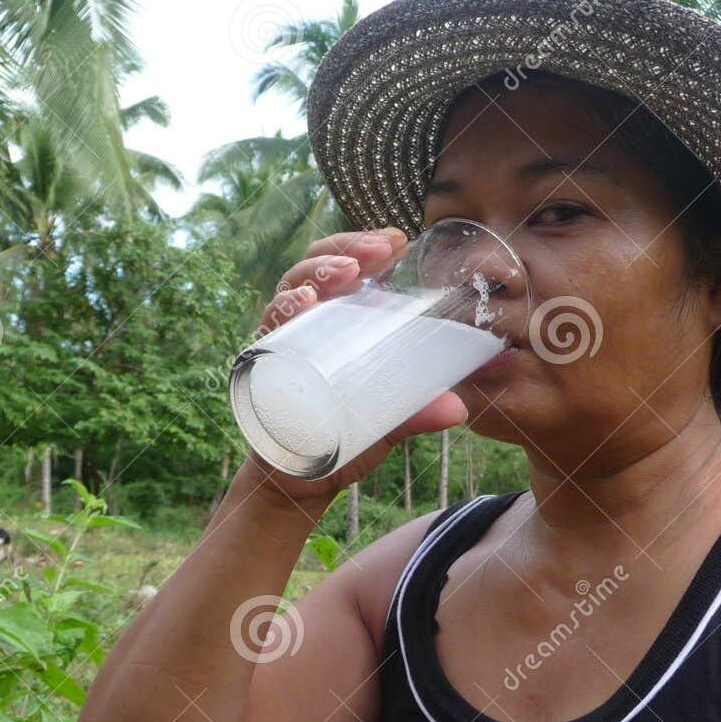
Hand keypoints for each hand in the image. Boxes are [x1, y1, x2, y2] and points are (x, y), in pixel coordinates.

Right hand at [238, 227, 469, 507]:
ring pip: (291, 288)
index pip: (347, 268)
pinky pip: (265, 330)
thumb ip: (418, 412)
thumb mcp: (388, 421)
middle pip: (318, 267)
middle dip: (343, 249)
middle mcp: (308, 323)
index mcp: (338, 322)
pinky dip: (280, 312)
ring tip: (343, 273)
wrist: (301, 481)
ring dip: (315, 273)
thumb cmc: (345, 438)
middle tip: (374, 252)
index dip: (364, 245)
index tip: (394, 240)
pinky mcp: (262, 366)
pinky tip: (299, 305)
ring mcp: (283, 341)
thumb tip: (457, 409)